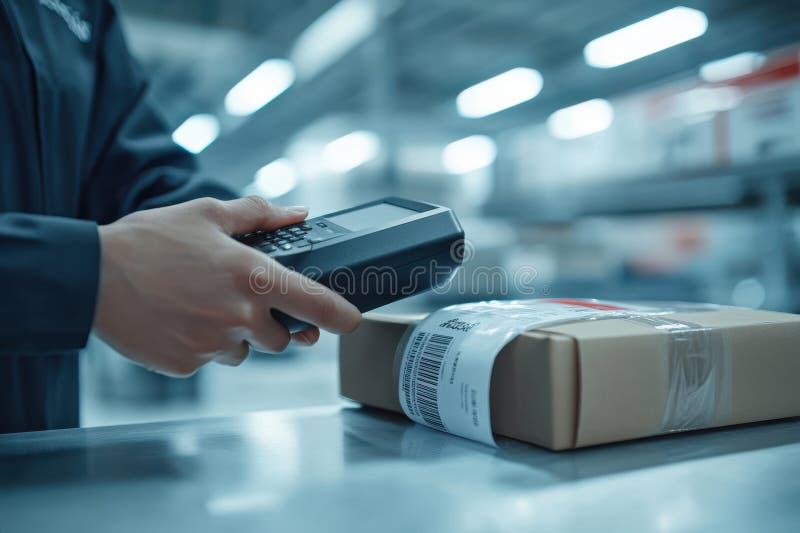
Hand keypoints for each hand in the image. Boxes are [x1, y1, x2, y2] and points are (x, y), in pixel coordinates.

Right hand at [93, 196, 360, 376]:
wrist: (92, 277)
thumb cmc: (149, 241)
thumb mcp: (207, 213)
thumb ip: (259, 214)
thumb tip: (297, 214)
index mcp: (252, 278)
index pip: (315, 304)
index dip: (341, 315)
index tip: (352, 320)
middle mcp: (240, 317)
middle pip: (284, 339)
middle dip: (273, 324)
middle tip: (244, 301)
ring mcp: (214, 345)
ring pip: (246, 351)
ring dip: (237, 335)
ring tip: (202, 306)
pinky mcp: (189, 365)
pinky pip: (211, 360)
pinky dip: (203, 344)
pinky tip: (180, 320)